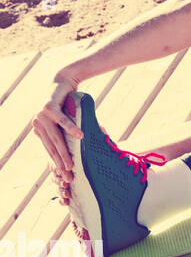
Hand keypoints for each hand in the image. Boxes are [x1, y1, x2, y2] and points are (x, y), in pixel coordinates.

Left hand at [32, 68, 82, 196]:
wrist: (63, 79)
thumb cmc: (67, 101)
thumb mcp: (67, 119)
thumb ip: (70, 132)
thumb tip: (86, 144)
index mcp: (40, 129)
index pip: (49, 149)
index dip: (57, 163)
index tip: (66, 176)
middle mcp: (38, 124)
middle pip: (51, 147)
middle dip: (60, 163)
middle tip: (68, 176)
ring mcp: (41, 116)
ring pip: (55, 138)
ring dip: (64, 152)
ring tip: (71, 164)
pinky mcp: (49, 107)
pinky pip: (62, 121)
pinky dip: (71, 128)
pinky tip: (80, 136)